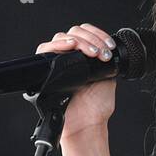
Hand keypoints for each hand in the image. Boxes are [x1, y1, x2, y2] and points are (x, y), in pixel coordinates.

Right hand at [34, 22, 118, 141]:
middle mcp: (70, 57)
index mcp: (84, 58)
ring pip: (62, 37)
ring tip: (93, 53)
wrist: (87, 122)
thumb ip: (105, 60)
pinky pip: (46, 49)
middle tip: (101, 52)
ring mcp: (58, 62)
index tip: (109, 45)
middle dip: (91, 38)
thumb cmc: (95, 106)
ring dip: (80, 41)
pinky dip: (59, 44)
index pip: (87, 34)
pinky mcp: (46, 68)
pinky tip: (71, 46)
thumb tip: (106, 45)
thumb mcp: (108, 77)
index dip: (98, 34)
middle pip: (74, 32)